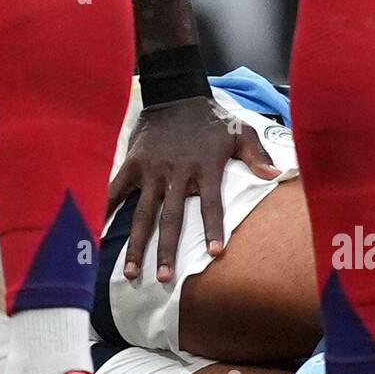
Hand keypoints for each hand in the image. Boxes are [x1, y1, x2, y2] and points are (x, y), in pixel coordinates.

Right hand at [107, 96, 280, 281]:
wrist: (176, 94)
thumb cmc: (212, 119)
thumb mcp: (240, 131)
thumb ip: (257, 155)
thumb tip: (276, 175)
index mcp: (205, 168)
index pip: (210, 203)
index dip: (213, 227)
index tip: (215, 253)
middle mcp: (177, 173)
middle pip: (171, 218)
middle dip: (167, 250)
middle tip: (165, 278)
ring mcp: (152, 170)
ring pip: (143, 214)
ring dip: (137, 244)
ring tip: (130, 272)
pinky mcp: (133, 164)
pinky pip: (116, 190)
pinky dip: (106, 212)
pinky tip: (98, 235)